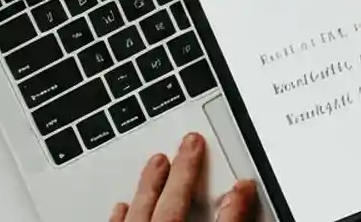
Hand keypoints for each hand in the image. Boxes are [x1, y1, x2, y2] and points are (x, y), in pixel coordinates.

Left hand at [110, 133, 256, 221]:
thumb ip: (228, 221)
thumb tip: (241, 193)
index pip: (187, 196)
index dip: (200, 173)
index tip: (215, 160)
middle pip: (161, 200)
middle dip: (176, 171)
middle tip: (186, 146)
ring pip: (136, 210)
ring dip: (146, 188)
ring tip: (154, 166)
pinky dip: (119, 217)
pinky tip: (120, 208)